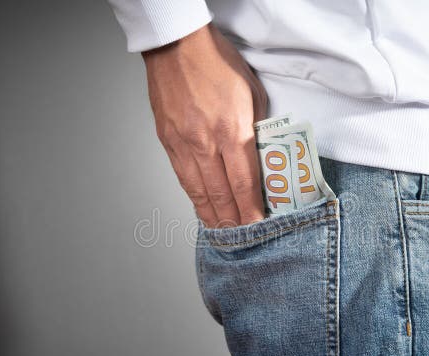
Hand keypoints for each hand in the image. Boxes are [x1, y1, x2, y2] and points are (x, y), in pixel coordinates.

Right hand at [142, 23, 267, 227]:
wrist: (178, 45)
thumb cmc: (218, 62)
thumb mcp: (253, 93)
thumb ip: (257, 127)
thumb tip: (261, 155)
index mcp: (233, 130)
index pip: (245, 182)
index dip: (251, 208)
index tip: (257, 224)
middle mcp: (206, 142)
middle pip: (221, 193)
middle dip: (232, 219)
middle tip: (241, 237)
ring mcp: (183, 142)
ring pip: (197, 190)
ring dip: (211, 214)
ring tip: (220, 230)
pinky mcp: (167, 139)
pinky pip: (181, 176)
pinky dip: (192, 195)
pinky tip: (200, 205)